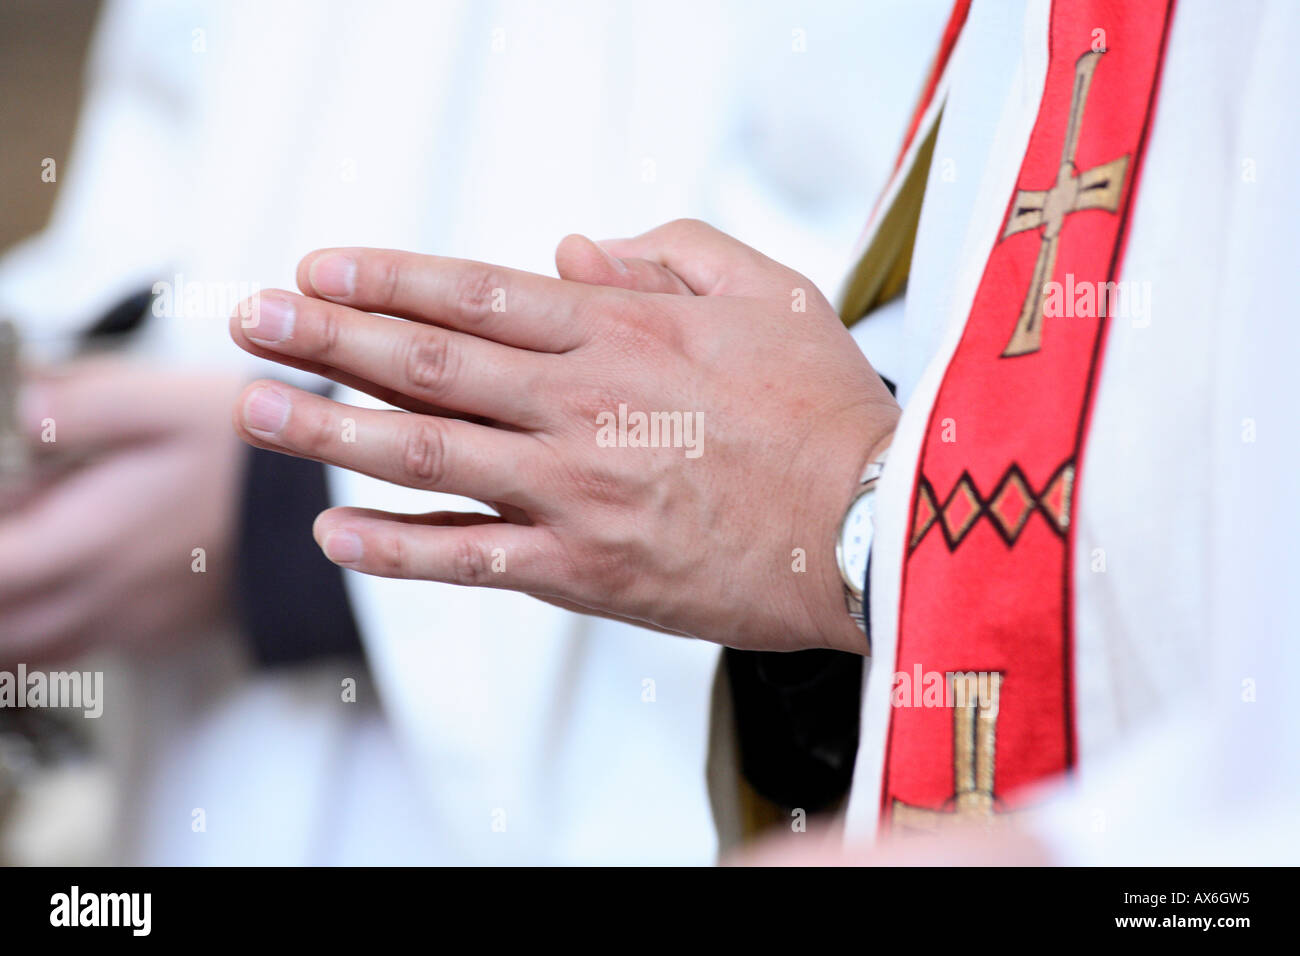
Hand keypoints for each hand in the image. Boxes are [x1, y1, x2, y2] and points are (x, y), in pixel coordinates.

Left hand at [0, 358, 245, 663]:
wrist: (318, 511)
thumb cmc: (245, 459)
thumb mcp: (169, 403)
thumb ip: (84, 404)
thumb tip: (20, 407)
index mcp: (90, 541)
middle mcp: (102, 598)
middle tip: (10, 534)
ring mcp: (128, 625)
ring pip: (25, 651)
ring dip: (3, 616)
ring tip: (18, 563)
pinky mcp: (153, 633)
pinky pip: (73, 648)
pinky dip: (38, 629)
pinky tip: (53, 583)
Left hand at [229, 220, 898, 651]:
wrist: (877, 526)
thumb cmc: (828, 407)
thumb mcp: (768, 291)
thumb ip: (669, 252)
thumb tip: (573, 249)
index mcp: (624, 331)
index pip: (475, 296)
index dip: (385, 279)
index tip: (314, 270)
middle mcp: (583, 405)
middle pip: (427, 364)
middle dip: (324, 338)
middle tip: (246, 321)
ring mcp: (577, 492)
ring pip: (427, 455)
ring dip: (329, 431)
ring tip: (255, 410)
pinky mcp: (587, 572)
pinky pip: (471, 559)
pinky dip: (397, 546)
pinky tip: (334, 532)